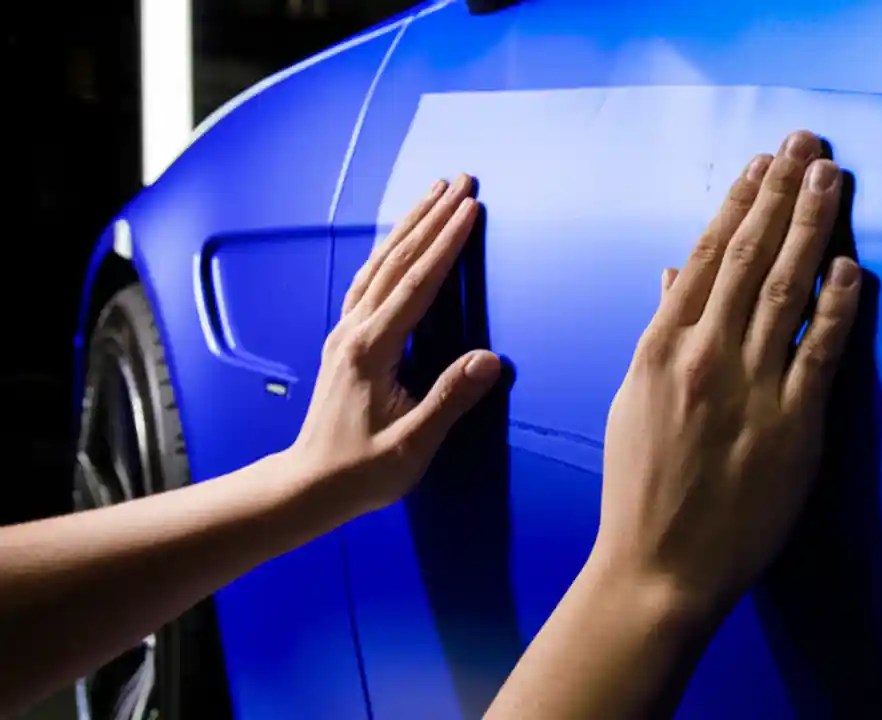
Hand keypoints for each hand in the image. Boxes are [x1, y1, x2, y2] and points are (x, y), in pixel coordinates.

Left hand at [289, 174, 500, 513]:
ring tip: (434, 193)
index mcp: (371, 350)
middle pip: (397, 261)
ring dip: (410, 227)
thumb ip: (449, 400)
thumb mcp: (412, 445)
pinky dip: (391, 252)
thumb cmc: (362, 472)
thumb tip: (490, 359)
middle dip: (431, 217)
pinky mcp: (346, 342)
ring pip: (380, 265)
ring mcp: (346, 334)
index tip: (471, 207)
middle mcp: (354, 332)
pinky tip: (401, 243)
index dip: (446, 243)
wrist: (308, 486)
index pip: (417, 285)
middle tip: (461, 179)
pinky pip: (370, 281)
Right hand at [595, 130, 861, 616]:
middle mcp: (704, 356)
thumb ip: (659, 332)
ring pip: (786, 291)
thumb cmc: (641, 485)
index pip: (705, 257)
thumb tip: (672, 271)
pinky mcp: (793, 427)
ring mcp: (750, 390)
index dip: (739, 203)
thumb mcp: (632, 398)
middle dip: (782, 195)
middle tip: (807, 146)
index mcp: (659, 347)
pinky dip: (838, 308)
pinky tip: (852, 268)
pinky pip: (820, 354)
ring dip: (812, 230)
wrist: (659, 565)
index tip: (761, 164)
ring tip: (831, 180)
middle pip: (750, 258)